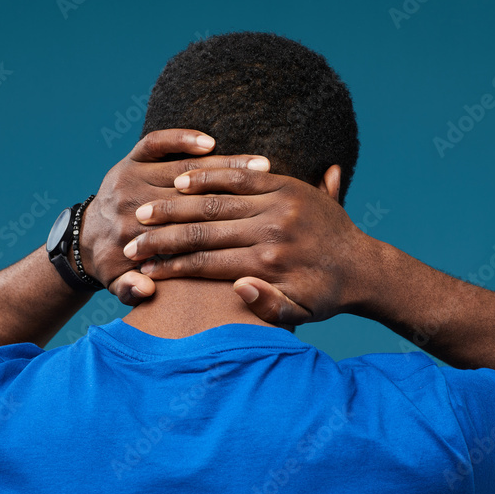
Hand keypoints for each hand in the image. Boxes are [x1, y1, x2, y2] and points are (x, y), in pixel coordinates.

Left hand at [80, 129, 269, 304]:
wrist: (85, 243)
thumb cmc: (115, 269)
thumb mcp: (120, 287)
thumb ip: (130, 291)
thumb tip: (146, 288)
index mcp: (133, 234)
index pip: (190, 230)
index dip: (226, 226)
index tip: (265, 226)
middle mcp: (131, 203)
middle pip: (192, 195)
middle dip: (236, 188)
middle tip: (273, 185)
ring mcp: (129, 177)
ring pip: (181, 167)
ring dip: (223, 163)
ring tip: (261, 163)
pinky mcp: (129, 159)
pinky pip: (157, 143)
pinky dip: (181, 138)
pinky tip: (209, 142)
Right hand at [123, 165, 373, 324]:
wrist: (364, 266)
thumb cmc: (325, 297)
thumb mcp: (301, 314)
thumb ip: (270, 308)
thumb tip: (239, 290)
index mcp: (269, 264)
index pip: (207, 262)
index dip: (171, 266)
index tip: (141, 271)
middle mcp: (272, 231)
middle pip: (205, 230)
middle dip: (163, 237)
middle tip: (130, 242)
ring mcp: (281, 204)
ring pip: (217, 202)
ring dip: (177, 207)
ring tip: (145, 214)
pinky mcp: (288, 185)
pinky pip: (241, 178)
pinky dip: (209, 178)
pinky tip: (181, 182)